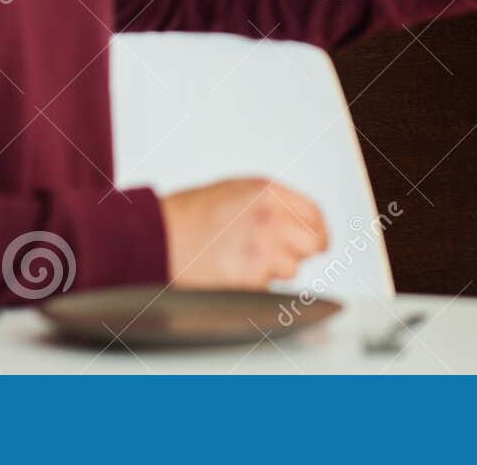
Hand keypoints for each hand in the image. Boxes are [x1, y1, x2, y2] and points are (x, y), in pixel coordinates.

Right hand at [159, 177, 327, 288]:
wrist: (158, 238)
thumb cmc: (190, 214)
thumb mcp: (237, 189)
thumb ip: (273, 202)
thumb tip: (299, 220)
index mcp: (268, 192)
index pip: (315, 215)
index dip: (318, 231)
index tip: (318, 241)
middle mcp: (270, 218)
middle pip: (312, 244)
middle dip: (300, 251)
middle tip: (282, 254)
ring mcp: (262, 249)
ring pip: (291, 269)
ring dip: (274, 269)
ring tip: (244, 259)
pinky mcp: (250, 278)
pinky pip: (268, 286)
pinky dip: (255, 284)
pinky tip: (233, 270)